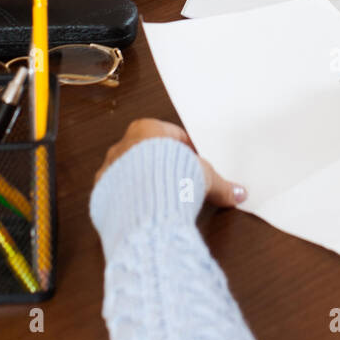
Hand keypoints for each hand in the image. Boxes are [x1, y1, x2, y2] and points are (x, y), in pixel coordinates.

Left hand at [94, 118, 246, 206]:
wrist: (141, 207)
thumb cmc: (169, 181)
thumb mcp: (204, 179)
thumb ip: (222, 186)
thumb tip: (238, 194)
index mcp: (148, 129)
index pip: (171, 135)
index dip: (186, 151)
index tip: (194, 164)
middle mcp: (124, 145)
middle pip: (148, 152)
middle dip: (163, 166)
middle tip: (180, 182)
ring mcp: (109, 168)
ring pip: (130, 171)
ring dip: (144, 182)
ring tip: (162, 198)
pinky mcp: (101, 191)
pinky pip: (117, 192)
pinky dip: (130, 199)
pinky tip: (145, 209)